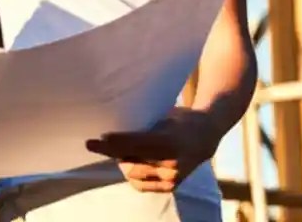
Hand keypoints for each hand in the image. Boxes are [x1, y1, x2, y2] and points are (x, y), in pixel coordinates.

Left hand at [85, 107, 219, 192]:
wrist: (205, 136)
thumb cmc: (179, 120)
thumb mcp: (163, 115)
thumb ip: (143, 124)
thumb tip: (115, 126)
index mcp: (170, 140)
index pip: (135, 143)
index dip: (115, 141)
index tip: (99, 137)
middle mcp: (171, 162)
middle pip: (130, 161)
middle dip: (111, 152)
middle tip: (96, 144)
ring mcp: (171, 177)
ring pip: (133, 174)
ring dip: (121, 162)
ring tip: (116, 152)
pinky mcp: (171, 186)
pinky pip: (142, 185)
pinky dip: (131, 175)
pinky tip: (127, 164)